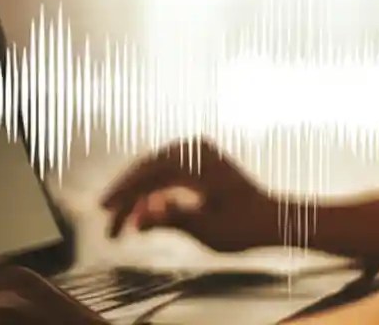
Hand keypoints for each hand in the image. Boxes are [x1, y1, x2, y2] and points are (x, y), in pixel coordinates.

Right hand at [100, 139, 282, 252]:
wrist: (276, 219)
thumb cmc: (245, 225)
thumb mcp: (205, 228)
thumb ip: (170, 220)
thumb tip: (138, 219)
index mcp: (192, 159)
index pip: (145, 173)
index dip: (121, 192)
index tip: (102, 208)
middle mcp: (192, 150)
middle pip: (146, 172)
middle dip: (125, 200)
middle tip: (109, 225)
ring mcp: (196, 155)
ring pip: (154, 176)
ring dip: (138, 201)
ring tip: (123, 229)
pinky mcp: (199, 165)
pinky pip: (167, 177)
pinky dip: (154, 196)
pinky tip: (145, 217)